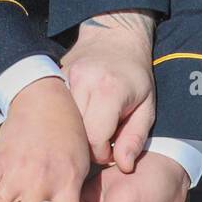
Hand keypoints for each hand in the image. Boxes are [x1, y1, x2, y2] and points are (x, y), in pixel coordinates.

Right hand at [60, 9, 155, 169]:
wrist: (114, 35)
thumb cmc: (134, 74)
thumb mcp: (147, 106)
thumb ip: (135, 138)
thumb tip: (124, 167)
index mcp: (109, 90)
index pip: (95, 139)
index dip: (102, 153)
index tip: (110, 148)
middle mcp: (83, 82)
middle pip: (75, 132)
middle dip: (87, 144)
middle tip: (100, 139)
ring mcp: (65, 76)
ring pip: (62, 121)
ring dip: (74, 131)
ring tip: (88, 127)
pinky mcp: (55, 75)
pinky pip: (54, 106)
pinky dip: (64, 117)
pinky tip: (75, 116)